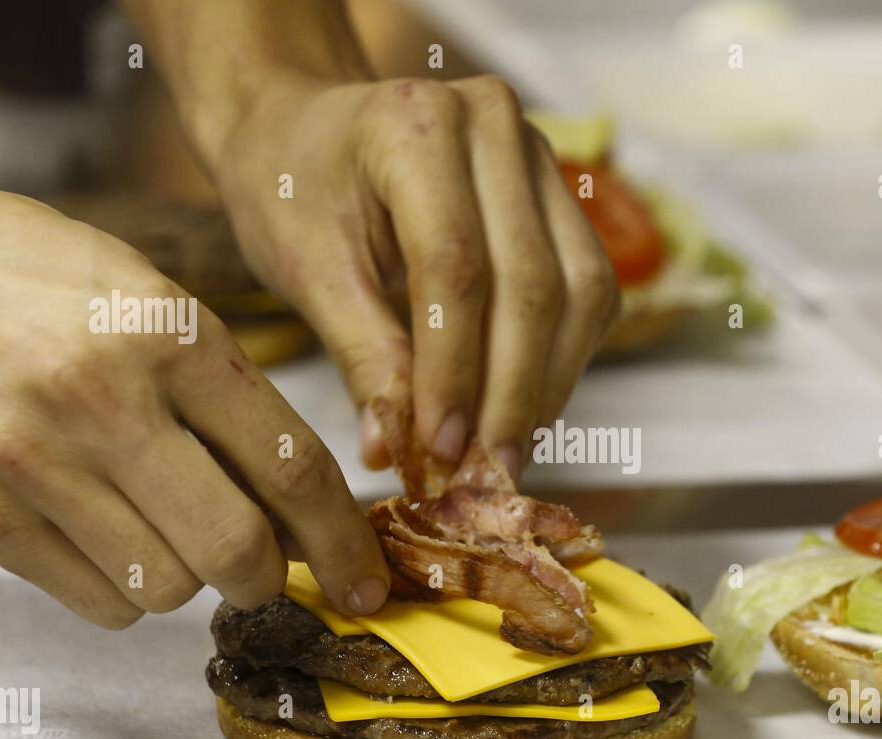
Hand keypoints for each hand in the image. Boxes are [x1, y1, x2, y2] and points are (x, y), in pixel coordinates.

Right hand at [0, 183, 389, 627]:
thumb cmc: (40, 277)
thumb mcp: (155, 303)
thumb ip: (230, 401)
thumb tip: (301, 511)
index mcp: (168, 337)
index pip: (291, 468)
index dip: (342, 541)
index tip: (365, 580)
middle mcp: (101, 402)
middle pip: (235, 549)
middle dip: (270, 576)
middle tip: (267, 565)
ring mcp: (30, 460)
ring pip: (165, 588)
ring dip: (190, 577)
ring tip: (168, 526)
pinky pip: (94, 599)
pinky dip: (124, 589)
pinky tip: (112, 536)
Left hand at [210, 73, 619, 476]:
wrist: (304, 130)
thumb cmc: (292, 191)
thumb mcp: (306, 270)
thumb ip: (362, 356)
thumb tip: (394, 453)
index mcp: (414, 124)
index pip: (456, 266)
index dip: (455, 369)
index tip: (441, 450)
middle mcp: (493, 124)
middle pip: (532, 281)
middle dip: (510, 392)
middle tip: (484, 473)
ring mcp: (537, 154)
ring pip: (580, 289)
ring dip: (548, 385)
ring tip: (504, 454)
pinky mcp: (560, 195)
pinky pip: (589, 289)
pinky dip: (561, 360)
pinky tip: (522, 409)